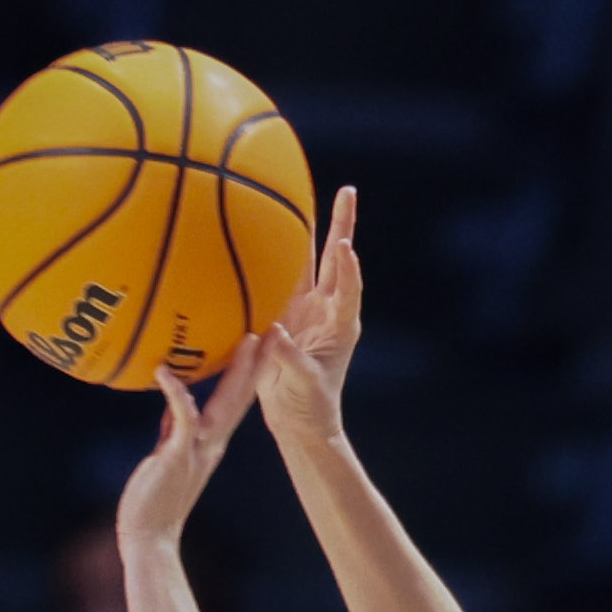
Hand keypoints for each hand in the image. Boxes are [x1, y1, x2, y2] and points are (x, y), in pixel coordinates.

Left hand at [118, 334, 267, 551]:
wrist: (150, 535)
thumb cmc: (154, 499)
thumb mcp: (167, 456)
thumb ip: (174, 430)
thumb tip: (175, 403)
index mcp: (211, 442)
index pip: (238, 400)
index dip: (251, 372)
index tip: (261, 343)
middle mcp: (211, 443)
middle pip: (242, 397)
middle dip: (258, 363)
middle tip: (272, 330)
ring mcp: (197, 449)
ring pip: (224, 403)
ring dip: (238, 371)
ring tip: (247, 338)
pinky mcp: (177, 455)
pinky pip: (181, 418)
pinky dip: (176, 393)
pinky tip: (166, 371)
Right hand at [257, 184, 359, 443]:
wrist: (298, 420)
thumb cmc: (309, 407)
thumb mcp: (302, 384)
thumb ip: (290, 357)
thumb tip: (274, 331)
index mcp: (340, 326)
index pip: (348, 289)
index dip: (348, 267)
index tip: (344, 245)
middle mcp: (326, 311)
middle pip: (334, 260)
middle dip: (340, 225)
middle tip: (347, 191)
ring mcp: (305, 312)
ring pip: (307, 264)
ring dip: (307, 233)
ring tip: (304, 199)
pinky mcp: (284, 318)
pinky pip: (280, 282)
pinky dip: (275, 260)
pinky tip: (263, 237)